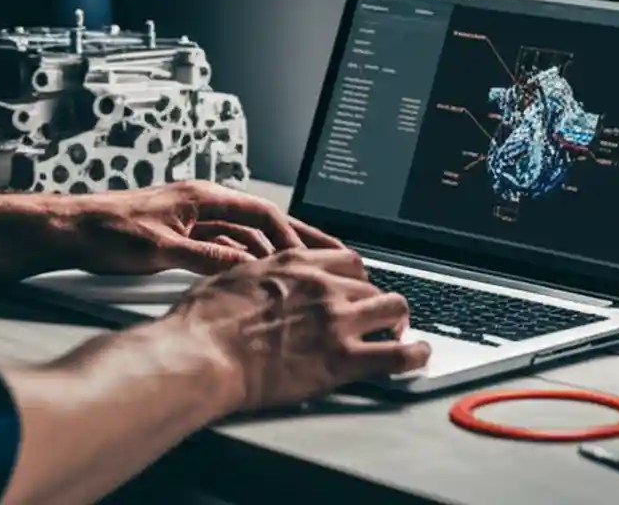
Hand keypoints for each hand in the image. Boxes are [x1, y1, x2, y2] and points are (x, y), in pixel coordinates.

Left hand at [65, 180, 343, 275]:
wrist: (66, 231)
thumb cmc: (104, 231)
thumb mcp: (159, 248)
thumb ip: (205, 257)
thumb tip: (244, 267)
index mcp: (202, 197)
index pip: (261, 212)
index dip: (290, 235)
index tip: (309, 258)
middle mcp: (202, 205)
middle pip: (261, 220)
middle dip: (297, 237)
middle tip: (331, 254)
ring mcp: (192, 220)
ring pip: (245, 235)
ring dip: (273, 251)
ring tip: (302, 270)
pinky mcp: (180, 237)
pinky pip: (225, 246)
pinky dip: (246, 259)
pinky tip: (257, 277)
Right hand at [165, 248, 430, 412]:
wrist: (200, 355)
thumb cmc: (202, 322)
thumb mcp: (230, 277)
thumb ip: (258, 273)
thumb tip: (256, 277)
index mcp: (297, 262)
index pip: (348, 260)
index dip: (356, 278)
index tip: (355, 291)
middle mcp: (324, 286)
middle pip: (372, 286)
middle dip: (375, 303)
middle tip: (373, 320)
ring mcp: (337, 321)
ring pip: (393, 309)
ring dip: (396, 322)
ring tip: (397, 335)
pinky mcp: (342, 359)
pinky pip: (398, 354)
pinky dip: (415, 354)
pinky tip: (418, 356)